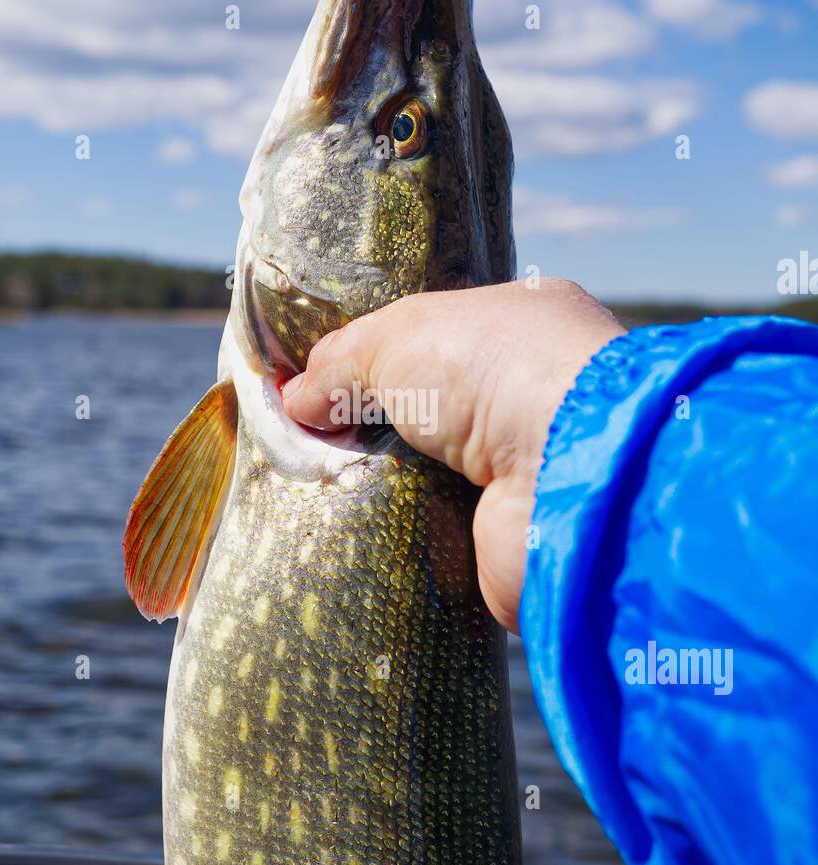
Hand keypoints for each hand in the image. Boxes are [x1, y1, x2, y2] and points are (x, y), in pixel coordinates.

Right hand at [282, 278, 623, 631]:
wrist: (569, 471)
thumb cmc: (494, 371)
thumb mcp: (397, 338)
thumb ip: (341, 363)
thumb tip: (295, 400)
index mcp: (521, 327)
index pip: (434, 341)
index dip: (373, 362)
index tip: (313, 390)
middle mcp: (531, 396)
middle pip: (427, 414)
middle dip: (368, 428)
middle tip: (303, 443)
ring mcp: (525, 469)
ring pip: (428, 477)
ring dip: (377, 483)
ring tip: (314, 486)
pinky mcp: (509, 536)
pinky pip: (436, 535)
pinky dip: (396, 532)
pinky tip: (351, 526)